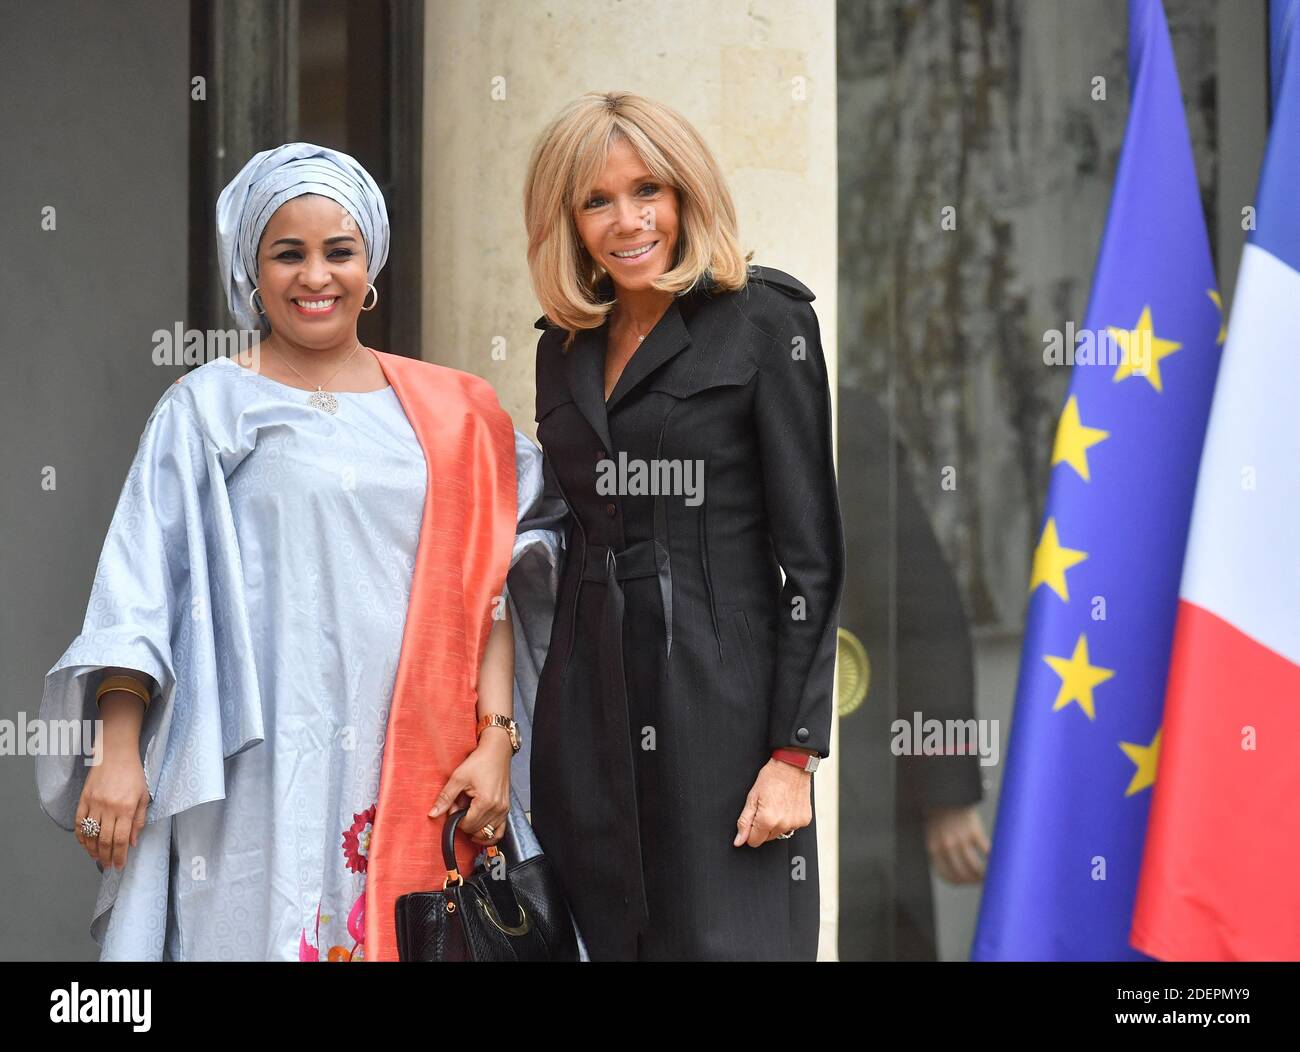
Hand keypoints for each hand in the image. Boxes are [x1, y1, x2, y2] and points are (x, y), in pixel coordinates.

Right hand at [75, 750, 149, 870]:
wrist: (116, 753)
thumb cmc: (133, 773)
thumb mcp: (143, 796)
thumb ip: (138, 820)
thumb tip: (132, 842)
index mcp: (126, 808)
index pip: (120, 839)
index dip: (119, 855)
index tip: (119, 865)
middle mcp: (109, 808)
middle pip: (104, 840)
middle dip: (106, 857)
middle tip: (108, 866)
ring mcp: (94, 804)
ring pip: (90, 834)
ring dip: (92, 850)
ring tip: (97, 858)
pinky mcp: (83, 799)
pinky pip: (79, 823)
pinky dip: (81, 837)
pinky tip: (84, 844)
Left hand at [428, 730, 512, 846]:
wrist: (497, 751)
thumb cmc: (481, 761)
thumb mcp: (458, 777)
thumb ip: (445, 797)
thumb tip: (433, 813)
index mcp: (486, 802)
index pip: (467, 825)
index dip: (456, 818)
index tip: (454, 806)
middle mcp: (497, 808)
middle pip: (476, 829)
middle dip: (464, 821)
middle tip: (460, 806)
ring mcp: (503, 809)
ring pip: (487, 833)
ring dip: (475, 827)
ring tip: (469, 813)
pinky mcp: (506, 808)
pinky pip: (499, 831)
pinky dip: (489, 834)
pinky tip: (479, 829)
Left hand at [733, 759, 812, 847]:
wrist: (792, 765)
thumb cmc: (772, 777)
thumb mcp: (752, 797)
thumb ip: (744, 821)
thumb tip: (739, 840)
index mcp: (767, 820)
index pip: (754, 841)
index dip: (750, 831)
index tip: (753, 819)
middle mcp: (783, 824)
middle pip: (767, 838)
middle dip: (763, 827)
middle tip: (765, 807)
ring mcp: (795, 823)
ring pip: (780, 833)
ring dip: (776, 823)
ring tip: (777, 804)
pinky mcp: (805, 820)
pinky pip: (792, 827)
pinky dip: (788, 819)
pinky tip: (787, 805)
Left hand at [924, 805, 989, 883]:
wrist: (947, 793)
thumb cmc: (940, 814)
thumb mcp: (932, 834)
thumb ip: (938, 850)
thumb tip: (949, 869)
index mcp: (934, 848)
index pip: (947, 875)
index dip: (958, 882)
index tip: (966, 882)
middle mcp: (946, 846)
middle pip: (962, 874)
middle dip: (972, 881)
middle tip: (980, 880)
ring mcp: (960, 839)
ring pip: (975, 867)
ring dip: (983, 875)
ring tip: (988, 875)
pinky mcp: (974, 831)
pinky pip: (986, 851)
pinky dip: (992, 859)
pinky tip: (995, 861)